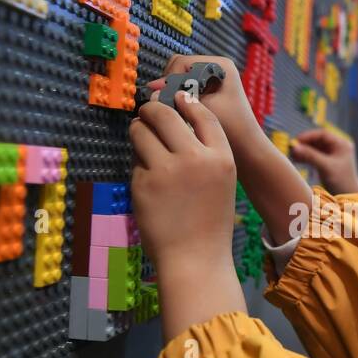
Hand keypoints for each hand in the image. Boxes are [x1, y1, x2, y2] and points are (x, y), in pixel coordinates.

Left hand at [129, 94, 236, 272]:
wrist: (194, 259)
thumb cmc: (208, 222)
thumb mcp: (222, 183)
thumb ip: (207, 152)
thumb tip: (177, 118)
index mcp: (221, 158)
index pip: (203, 115)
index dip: (186, 102)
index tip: (177, 98)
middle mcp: (195, 159)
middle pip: (166, 115)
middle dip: (152, 109)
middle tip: (147, 111)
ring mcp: (167, 170)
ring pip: (142, 132)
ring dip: (139, 130)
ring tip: (141, 138)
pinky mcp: (143, 182)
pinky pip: (135, 160)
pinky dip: (138, 164)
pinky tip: (148, 180)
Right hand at [145, 54, 260, 161]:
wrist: (248, 150)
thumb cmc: (232, 129)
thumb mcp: (204, 110)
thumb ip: (178, 98)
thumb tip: (151, 91)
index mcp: (220, 65)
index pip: (182, 63)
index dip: (168, 79)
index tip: (161, 99)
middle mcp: (217, 68)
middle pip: (178, 69)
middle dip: (169, 86)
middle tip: (164, 104)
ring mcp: (212, 80)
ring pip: (180, 80)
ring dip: (173, 94)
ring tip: (171, 111)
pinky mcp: (209, 93)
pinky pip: (186, 90)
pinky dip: (179, 100)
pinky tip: (178, 114)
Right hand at [290, 129, 357, 194]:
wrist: (349, 198)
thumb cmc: (342, 182)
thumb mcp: (326, 167)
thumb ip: (310, 156)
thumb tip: (295, 148)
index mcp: (341, 144)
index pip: (322, 134)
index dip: (308, 136)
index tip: (296, 141)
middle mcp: (337, 147)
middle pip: (317, 141)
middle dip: (304, 144)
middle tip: (292, 149)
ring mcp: (332, 155)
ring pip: (315, 149)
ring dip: (304, 151)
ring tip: (293, 156)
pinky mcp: (327, 163)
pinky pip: (314, 156)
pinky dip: (306, 158)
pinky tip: (297, 160)